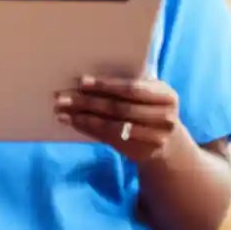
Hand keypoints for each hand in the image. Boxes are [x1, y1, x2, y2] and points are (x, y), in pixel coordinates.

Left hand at [54, 75, 191, 163]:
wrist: (168, 142)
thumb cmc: (151, 107)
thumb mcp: (150, 93)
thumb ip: (132, 83)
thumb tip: (91, 76)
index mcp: (166, 95)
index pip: (133, 89)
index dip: (107, 85)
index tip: (82, 81)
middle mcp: (164, 117)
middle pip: (119, 108)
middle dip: (88, 102)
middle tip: (62, 97)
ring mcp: (154, 138)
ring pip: (112, 126)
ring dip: (84, 118)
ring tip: (62, 111)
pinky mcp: (140, 152)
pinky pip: (110, 139)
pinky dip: (89, 129)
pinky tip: (74, 122)